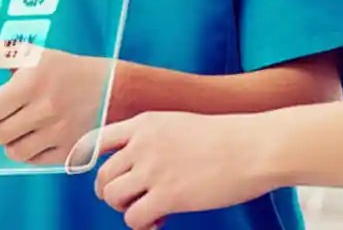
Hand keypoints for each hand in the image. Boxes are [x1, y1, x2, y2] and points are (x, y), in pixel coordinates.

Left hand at [0, 33, 112, 165]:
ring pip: (13, 152)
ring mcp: (58, 133)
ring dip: (11, 141)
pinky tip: (36, 135)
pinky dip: (30, 152)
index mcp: (31, 83)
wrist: (112, 89)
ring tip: (20, 126)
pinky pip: (34, 161)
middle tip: (6, 116)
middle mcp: (45, 110)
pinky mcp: (69, 151)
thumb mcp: (28, 54)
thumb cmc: (62, 69)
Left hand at [92, 111, 280, 229]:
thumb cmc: (225, 138)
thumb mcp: (178, 123)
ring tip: (147, 210)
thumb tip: (135, 165)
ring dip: (125, 209)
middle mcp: (141, 145)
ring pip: (112, 197)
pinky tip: (160, 221)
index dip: (88, 163)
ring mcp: (153, 170)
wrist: (254, 147)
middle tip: (133, 200)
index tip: (99, 177)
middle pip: (102, 176)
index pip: (95, 141)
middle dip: (111, 193)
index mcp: (143, 124)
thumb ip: (152, 138)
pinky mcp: (168, 195)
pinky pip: (134, 217)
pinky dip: (142, 224)